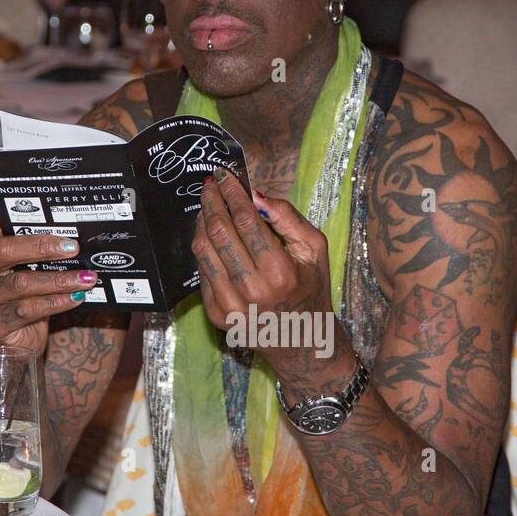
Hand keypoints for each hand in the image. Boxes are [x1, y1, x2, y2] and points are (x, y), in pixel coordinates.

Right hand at [0, 217, 96, 357]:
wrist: (11, 345)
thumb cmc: (16, 300)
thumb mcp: (19, 272)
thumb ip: (32, 255)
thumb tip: (68, 239)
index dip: (27, 223)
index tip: (57, 225)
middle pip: (4, 251)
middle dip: (42, 248)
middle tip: (72, 248)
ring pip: (20, 283)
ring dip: (58, 279)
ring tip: (85, 278)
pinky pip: (28, 310)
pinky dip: (56, 302)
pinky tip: (76, 298)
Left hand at [191, 169, 345, 382]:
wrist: (303, 340)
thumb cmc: (311, 289)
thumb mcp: (314, 250)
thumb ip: (287, 218)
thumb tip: (254, 194)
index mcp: (280, 273)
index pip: (246, 221)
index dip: (232, 193)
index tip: (224, 175)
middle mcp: (252, 291)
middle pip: (219, 233)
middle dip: (212, 202)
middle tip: (210, 184)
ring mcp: (230, 306)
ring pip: (203, 251)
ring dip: (202, 222)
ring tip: (208, 205)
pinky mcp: (217, 316)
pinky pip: (202, 272)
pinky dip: (204, 248)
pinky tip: (210, 234)